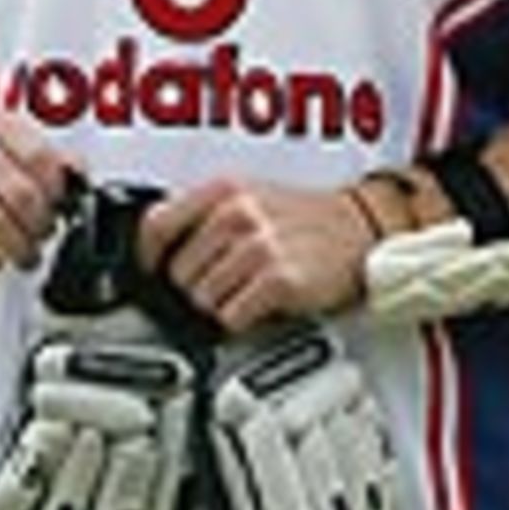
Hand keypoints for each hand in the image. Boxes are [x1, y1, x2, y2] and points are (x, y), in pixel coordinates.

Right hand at [0, 109, 77, 273]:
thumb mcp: (10, 148)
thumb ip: (51, 160)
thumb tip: (80, 175)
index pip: (40, 157)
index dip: (58, 191)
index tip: (63, 207)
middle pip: (21, 195)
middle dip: (41, 226)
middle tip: (44, 236)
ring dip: (19, 248)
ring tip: (26, 256)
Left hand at [137, 176, 371, 334]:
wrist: (360, 228)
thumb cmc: (304, 219)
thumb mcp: (250, 196)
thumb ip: (205, 215)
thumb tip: (158, 250)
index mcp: (224, 189)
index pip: (156, 224)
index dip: (148, 256)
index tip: (152, 270)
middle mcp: (238, 213)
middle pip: (178, 272)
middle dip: (196, 285)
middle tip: (225, 282)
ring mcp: (258, 246)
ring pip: (201, 300)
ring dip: (221, 305)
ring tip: (247, 290)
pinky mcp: (278, 280)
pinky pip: (231, 317)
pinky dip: (241, 320)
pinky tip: (260, 304)